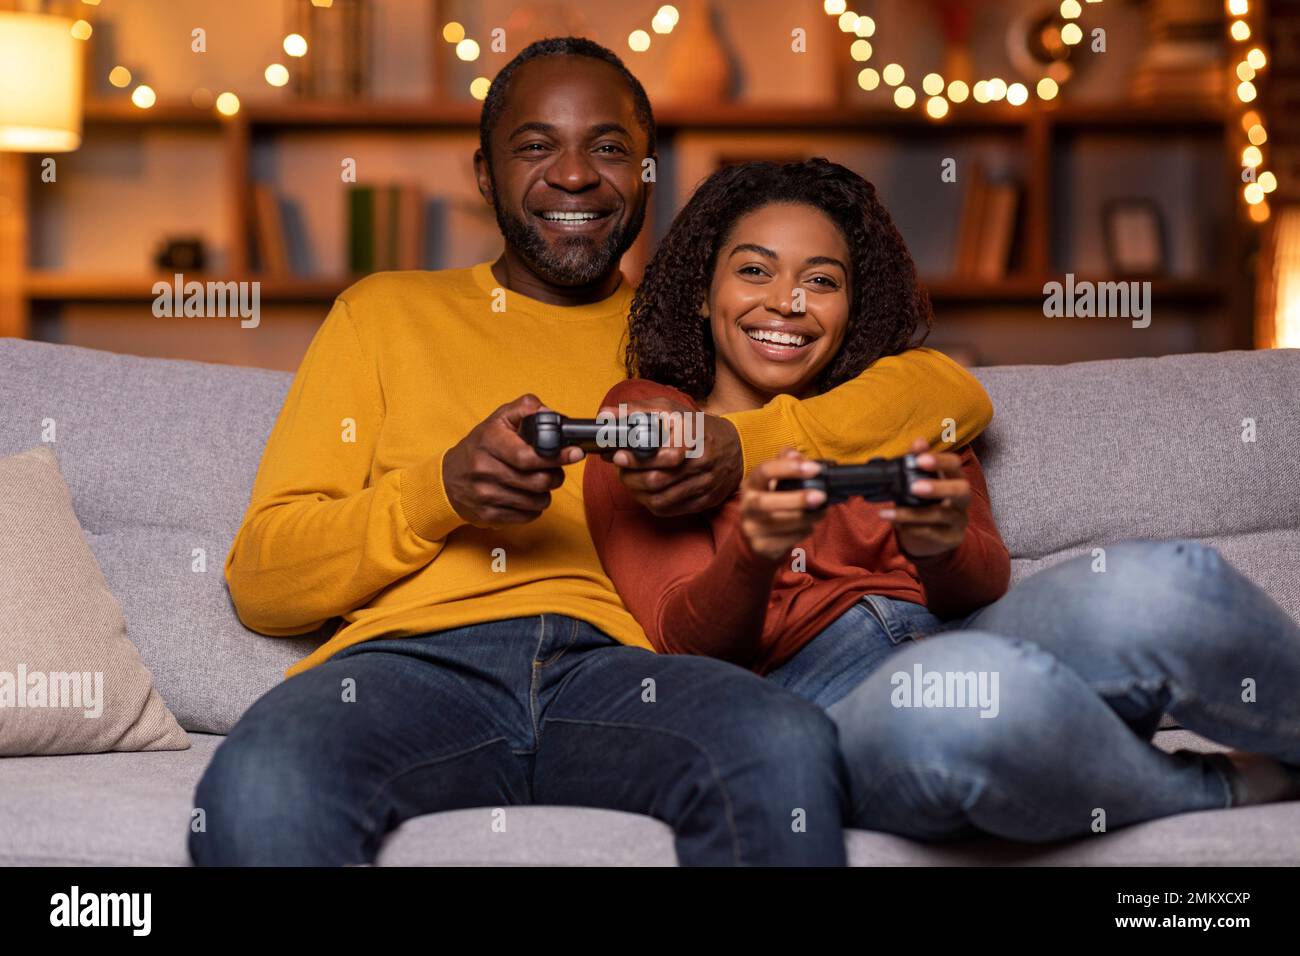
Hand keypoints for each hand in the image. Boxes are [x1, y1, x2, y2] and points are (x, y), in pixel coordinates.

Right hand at [442, 393, 581, 526]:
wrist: (447, 478)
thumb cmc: (480, 447)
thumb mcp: (498, 420)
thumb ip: (525, 408)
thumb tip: (550, 413)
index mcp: (489, 441)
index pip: (529, 455)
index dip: (557, 456)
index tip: (575, 453)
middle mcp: (484, 469)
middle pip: (537, 481)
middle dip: (555, 476)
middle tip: (555, 471)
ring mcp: (485, 495)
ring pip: (536, 501)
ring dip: (546, 493)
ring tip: (540, 483)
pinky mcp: (488, 515)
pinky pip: (527, 516)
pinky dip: (534, 508)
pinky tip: (527, 497)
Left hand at [599, 397, 742, 516]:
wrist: (735, 447)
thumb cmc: (695, 427)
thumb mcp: (670, 410)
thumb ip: (637, 410)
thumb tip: (605, 415)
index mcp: (693, 436)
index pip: (661, 454)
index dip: (635, 458)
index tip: (617, 456)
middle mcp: (701, 461)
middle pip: (656, 480)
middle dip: (630, 476)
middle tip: (619, 468)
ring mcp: (704, 484)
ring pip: (659, 498)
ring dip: (636, 491)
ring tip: (628, 479)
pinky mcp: (704, 500)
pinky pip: (668, 509)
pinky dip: (649, 502)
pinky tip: (644, 491)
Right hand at [739, 448, 828, 561]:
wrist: (755, 536)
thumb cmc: (771, 501)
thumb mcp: (774, 481)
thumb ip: (785, 463)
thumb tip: (796, 454)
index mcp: (750, 485)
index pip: (764, 471)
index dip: (788, 468)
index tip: (814, 468)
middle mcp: (746, 506)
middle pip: (766, 503)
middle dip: (796, 499)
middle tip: (821, 496)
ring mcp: (751, 528)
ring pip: (780, 524)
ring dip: (807, 517)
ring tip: (822, 511)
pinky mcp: (761, 546)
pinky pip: (786, 540)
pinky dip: (802, 532)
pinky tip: (810, 525)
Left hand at [879, 437, 969, 558]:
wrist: (934, 536)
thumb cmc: (928, 502)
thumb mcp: (923, 481)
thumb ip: (919, 461)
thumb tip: (918, 441)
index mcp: (955, 479)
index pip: (955, 466)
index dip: (940, 462)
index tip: (920, 459)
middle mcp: (962, 499)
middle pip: (961, 490)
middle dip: (938, 487)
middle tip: (913, 486)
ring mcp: (959, 520)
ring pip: (941, 515)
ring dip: (912, 513)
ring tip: (888, 512)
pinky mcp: (950, 538)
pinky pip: (932, 533)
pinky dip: (911, 528)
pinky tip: (895, 523)